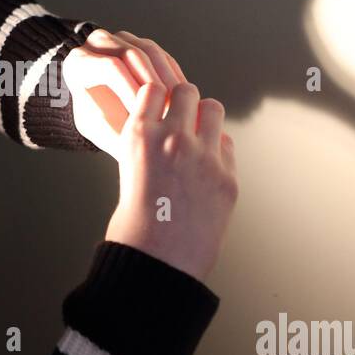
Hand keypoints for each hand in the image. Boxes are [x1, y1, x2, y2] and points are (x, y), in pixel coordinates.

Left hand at [62, 29, 188, 160]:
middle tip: (167, 110)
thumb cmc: (97, 120)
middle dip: (154, 84)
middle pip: (131, 55)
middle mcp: (98, 44)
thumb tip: (134, 133)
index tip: (146, 113)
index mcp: (79, 63)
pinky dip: (175, 76)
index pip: (109, 67)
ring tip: (177, 106)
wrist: (101, 111)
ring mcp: (122, 40)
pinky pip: (163, 56)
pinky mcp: (143, 44)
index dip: (130, 89)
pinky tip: (182, 98)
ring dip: (168, 80)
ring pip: (151, 52)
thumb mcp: (99, 127)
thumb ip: (112, 124)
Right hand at [104, 81, 238, 281]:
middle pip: (187, 91)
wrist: (156, 265)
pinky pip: (227, 146)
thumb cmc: (134, 228)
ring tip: (198, 137)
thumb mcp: (127, 172)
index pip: (153, 89)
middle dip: (184, 102)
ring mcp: (204, 157)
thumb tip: (160, 133)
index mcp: (140, 137)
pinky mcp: (228, 177)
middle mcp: (173, 139)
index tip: (159, 105)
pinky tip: (207, 169)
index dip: (156, 97)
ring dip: (205, 118)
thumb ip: (146, 146)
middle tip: (182, 119)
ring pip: (213, 109)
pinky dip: (218, 151)